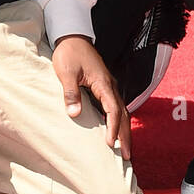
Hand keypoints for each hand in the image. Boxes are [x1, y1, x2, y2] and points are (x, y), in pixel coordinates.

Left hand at [51, 35, 130, 159]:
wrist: (73, 36)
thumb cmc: (69, 53)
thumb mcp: (66, 72)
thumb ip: (70, 92)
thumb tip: (74, 113)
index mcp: (103, 83)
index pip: (113, 109)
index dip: (113, 127)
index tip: (110, 143)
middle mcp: (110, 86)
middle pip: (123, 114)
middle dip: (125, 135)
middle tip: (127, 156)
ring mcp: (109, 86)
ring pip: (122, 111)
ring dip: (124, 130)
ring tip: (125, 150)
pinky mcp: (105, 87)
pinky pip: (116, 108)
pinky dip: (119, 122)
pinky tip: (116, 132)